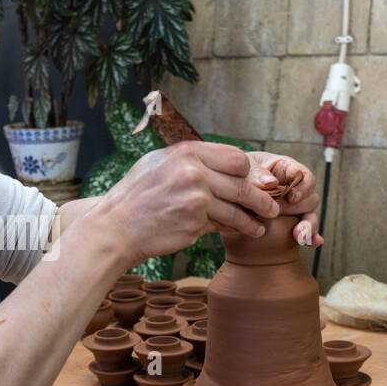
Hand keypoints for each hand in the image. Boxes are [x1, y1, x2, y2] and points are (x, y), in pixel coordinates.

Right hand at [92, 141, 282, 264]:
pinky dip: (232, 229)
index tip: (255, 182)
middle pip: (242, 183)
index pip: (235, 158)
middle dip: (261, 198)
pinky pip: (222, 226)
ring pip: (236, 208)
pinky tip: (242, 232)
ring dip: (252, 219)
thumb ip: (190, 159)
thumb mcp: (158, 163)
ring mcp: (195, 199)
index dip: (249, 172)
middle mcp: (193, 172)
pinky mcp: (194, 224)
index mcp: (186, 152)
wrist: (115, 228)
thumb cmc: (135, 196)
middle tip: (271, 207)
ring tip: (260, 225)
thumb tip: (224, 161)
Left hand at [232, 151, 323, 247]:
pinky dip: (311, 237)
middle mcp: (291, 188)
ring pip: (310, 214)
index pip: (303, 175)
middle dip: (297, 207)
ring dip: (307, 225)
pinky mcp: (289, 225)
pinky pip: (306, 231)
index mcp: (283, 169)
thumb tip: (271, 183)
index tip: (291, 197)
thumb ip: (254, 174)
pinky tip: (314, 243)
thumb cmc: (229, 180)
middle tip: (278, 213)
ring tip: (298, 235)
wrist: (218, 204)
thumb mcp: (240, 172)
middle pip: (309, 196)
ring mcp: (292, 208)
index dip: (302, 186)